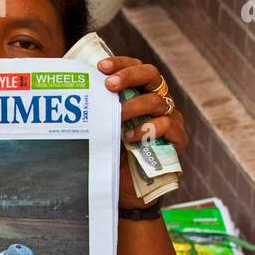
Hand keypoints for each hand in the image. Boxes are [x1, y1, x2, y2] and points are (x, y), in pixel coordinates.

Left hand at [97, 56, 188, 209]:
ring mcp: (171, 118)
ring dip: (135, 106)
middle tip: (109, 85)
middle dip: (129, 76)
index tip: (100, 68)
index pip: (136, 68)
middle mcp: (159, 101)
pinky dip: (149, 128)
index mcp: (142, 93)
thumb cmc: (115, 155)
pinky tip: (131, 137)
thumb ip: (100, 109)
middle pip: (151, 75)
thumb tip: (76, 88)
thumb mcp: (104, 128)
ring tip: (118, 117)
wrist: (127, 191)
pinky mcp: (178, 139)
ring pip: (157, 100)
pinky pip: (168, 125)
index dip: (121, 64)